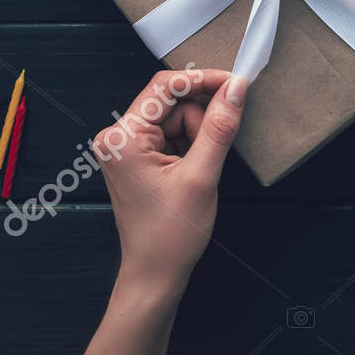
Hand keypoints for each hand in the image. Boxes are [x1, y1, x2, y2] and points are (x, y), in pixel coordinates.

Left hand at [90, 68, 247, 291]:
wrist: (155, 274)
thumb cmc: (170, 234)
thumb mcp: (202, 176)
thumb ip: (219, 128)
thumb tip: (236, 88)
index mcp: (124, 137)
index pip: (164, 87)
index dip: (203, 80)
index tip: (236, 83)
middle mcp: (118, 137)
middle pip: (172, 103)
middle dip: (200, 122)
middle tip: (210, 155)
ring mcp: (126, 148)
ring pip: (176, 120)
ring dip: (196, 138)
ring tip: (197, 173)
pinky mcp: (138, 158)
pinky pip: (171, 136)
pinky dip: (189, 148)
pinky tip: (192, 173)